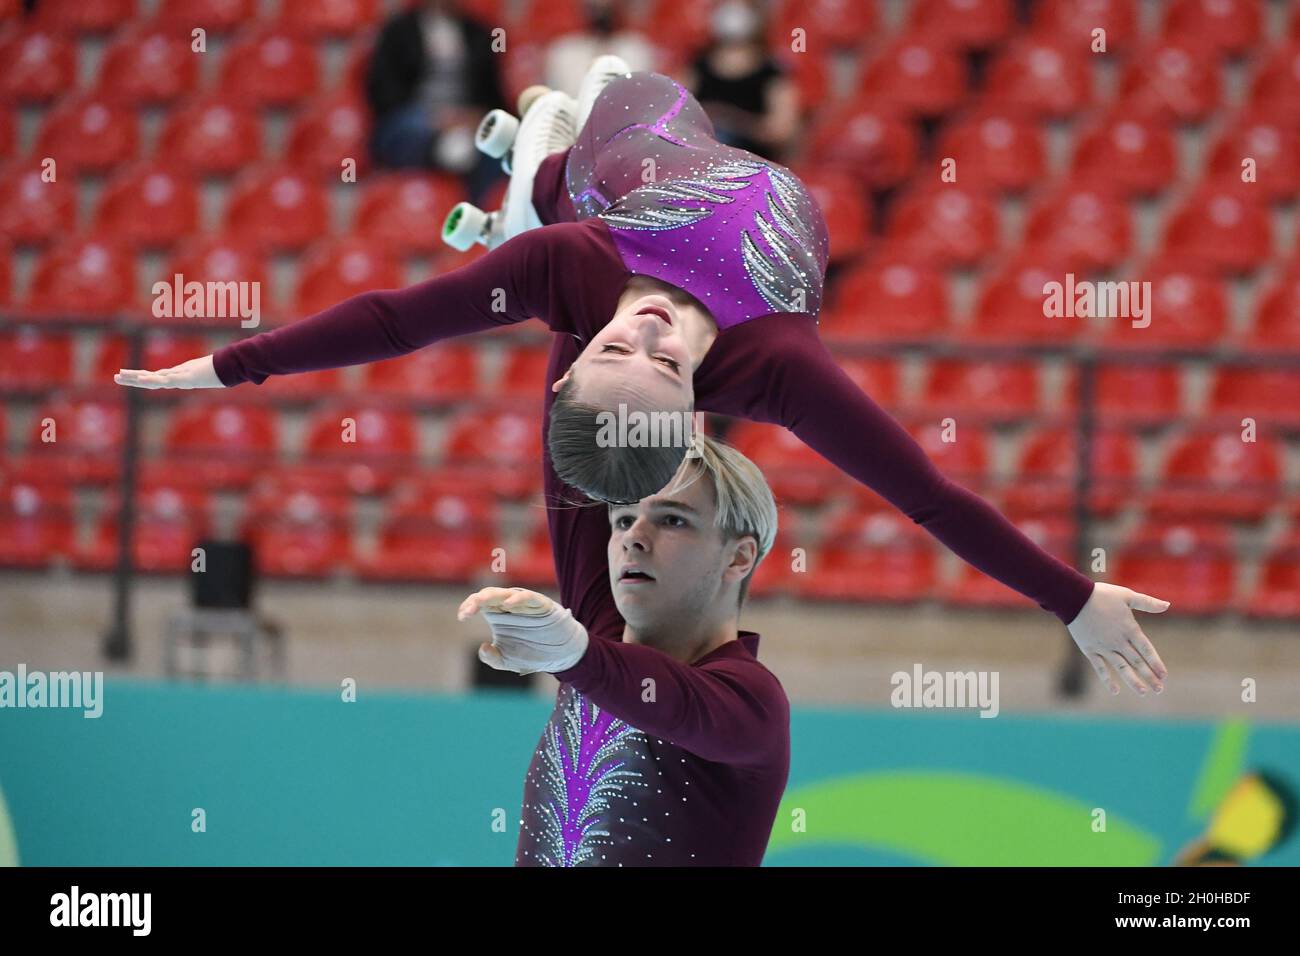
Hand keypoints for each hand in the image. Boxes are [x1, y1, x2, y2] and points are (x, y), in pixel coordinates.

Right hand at [114, 355, 222, 388]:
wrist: (226, 370)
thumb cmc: (213, 369)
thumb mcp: (197, 367)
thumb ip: (188, 369)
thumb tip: (183, 368)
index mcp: (175, 376)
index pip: (152, 377)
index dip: (137, 377)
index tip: (122, 374)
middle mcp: (176, 379)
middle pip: (150, 380)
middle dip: (133, 380)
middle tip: (115, 378)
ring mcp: (181, 380)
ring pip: (156, 380)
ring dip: (139, 379)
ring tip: (124, 377)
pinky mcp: (188, 379)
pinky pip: (169, 380)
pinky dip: (156, 380)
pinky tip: (145, 379)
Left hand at [458, 586, 588, 674]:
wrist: (560, 655)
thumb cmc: (531, 653)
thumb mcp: (506, 661)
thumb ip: (492, 658)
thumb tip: (483, 647)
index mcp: (498, 614)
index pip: (480, 603)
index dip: (469, 606)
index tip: (462, 616)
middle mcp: (510, 605)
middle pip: (490, 595)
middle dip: (477, 600)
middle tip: (467, 612)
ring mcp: (525, 604)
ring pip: (507, 593)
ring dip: (493, 596)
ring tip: (480, 602)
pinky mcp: (542, 605)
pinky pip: (529, 598)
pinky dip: (518, 599)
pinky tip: (508, 605)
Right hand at [1066, 582, 1169, 696]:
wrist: (1075, 598)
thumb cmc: (1102, 595)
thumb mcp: (1127, 595)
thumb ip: (1147, 603)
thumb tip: (1168, 605)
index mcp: (1129, 629)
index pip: (1146, 650)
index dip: (1156, 663)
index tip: (1164, 675)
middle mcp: (1118, 642)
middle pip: (1137, 662)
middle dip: (1149, 676)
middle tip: (1159, 689)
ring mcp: (1104, 647)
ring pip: (1121, 668)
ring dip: (1133, 681)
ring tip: (1143, 692)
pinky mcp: (1090, 650)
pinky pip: (1100, 667)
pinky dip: (1107, 679)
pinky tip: (1115, 690)